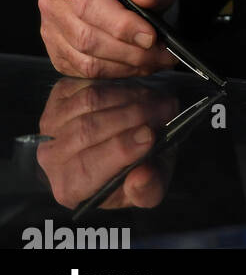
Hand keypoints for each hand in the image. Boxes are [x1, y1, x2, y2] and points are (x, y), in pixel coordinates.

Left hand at [37, 78, 178, 209]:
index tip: (150, 136)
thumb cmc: (134, 169)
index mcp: (70, 188)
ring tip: (156, 100)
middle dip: (132, 116)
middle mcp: (51, 158)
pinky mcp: (59, 96)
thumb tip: (142, 177)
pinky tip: (138, 93)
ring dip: (129, 97)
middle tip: (165, 110)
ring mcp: (50, 124)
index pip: (86, 167)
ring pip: (89, 102)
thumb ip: (147, 190)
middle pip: (87, 130)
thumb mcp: (149, 189)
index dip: (120, 150)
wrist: (122, 143)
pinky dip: (119, 86)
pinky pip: (89, 84)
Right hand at [38, 0, 179, 78]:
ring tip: (156, 59)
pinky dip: (118, 73)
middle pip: (87, 38)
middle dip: (130, 51)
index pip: (88, 5)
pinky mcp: (60, 55)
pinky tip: (139, 65)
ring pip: (87, 61)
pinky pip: (87, 73)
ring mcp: (53, 33)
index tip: (150, 36)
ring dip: (127, 66)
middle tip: (162, 53)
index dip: (120, 25)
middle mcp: (54, 4)